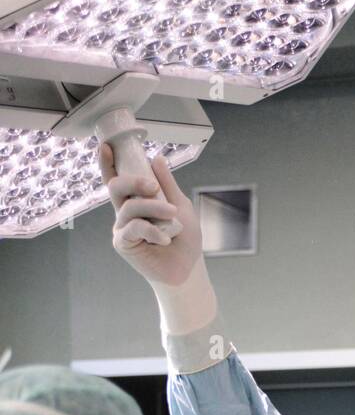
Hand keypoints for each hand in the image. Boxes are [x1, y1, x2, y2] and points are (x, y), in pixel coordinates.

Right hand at [100, 145, 201, 286]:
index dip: (109, 163)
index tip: (107, 146)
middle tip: (153, 186)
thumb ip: (167, 184)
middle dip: (133, 181)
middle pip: (116, 186)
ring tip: (172, 217)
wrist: (188, 269)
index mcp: (137, 199)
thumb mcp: (181, 205)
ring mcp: (122, 227)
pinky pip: (133, 227)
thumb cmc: (185, 239)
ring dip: (153, 208)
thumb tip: (156, 158)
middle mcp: (125, 212)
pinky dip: (151, 230)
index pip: (118, 177)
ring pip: (130, 206)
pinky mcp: (123, 242)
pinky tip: (165, 239)